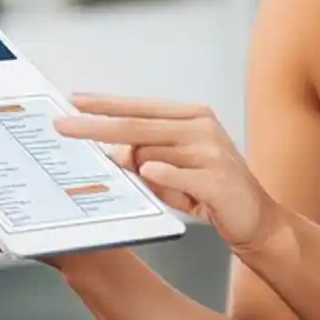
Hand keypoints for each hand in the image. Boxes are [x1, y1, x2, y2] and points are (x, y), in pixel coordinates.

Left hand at [54, 94, 285, 252]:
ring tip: (134, 176)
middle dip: (96, 126)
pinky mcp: (216, 180)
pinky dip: (162, 175)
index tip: (76, 101)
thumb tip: (112, 152)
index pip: (141, 108)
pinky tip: (149, 172)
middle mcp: (202, 128)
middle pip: (138, 126)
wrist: (256, 219)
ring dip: (135, 166)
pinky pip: (177, 175)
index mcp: (193, 117)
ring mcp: (210, 152)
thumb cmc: (211, 190)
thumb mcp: (174, 169)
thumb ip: (145, 156)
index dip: (107, 104)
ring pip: (152, 152)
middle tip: (63, 126)